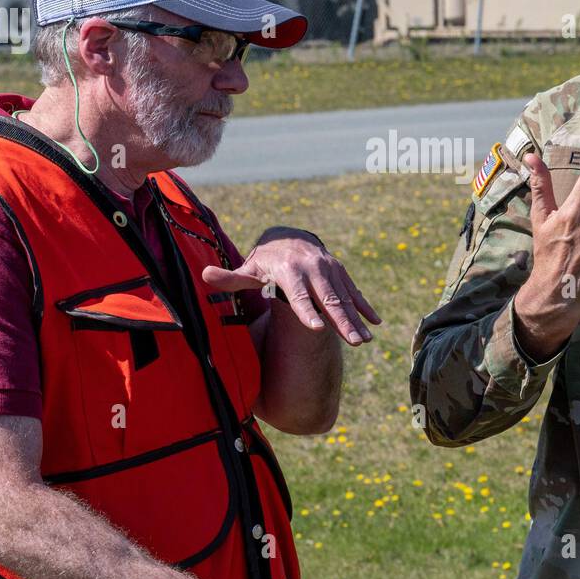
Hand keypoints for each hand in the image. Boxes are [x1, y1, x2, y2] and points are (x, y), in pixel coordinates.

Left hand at [199, 227, 380, 345]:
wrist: (289, 236)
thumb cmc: (263, 259)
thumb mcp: (247, 268)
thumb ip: (230, 278)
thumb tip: (204, 275)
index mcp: (289, 269)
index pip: (298, 293)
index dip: (307, 311)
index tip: (316, 329)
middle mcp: (312, 268)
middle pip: (328, 298)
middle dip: (341, 321)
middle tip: (354, 342)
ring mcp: (329, 269)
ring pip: (345, 297)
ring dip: (356, 318)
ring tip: (365, 340)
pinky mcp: (339, 272)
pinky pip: (353, 291)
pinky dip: (364, 306)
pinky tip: (375, 323)